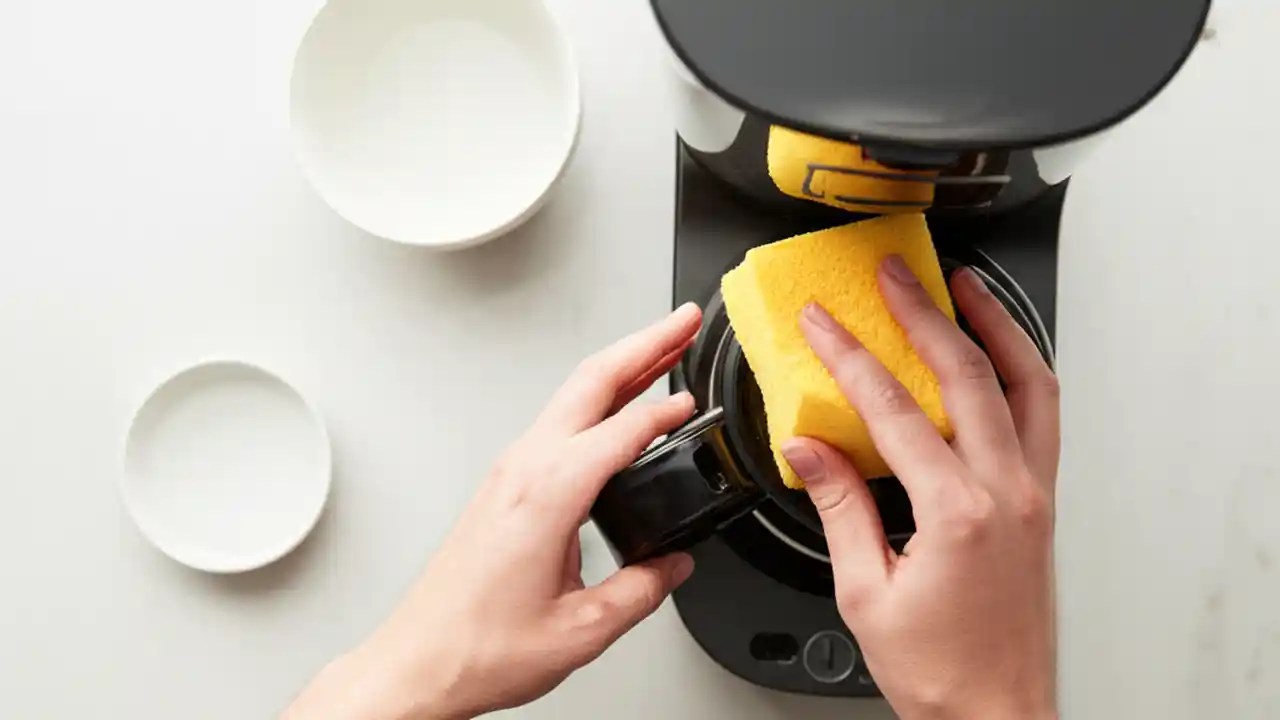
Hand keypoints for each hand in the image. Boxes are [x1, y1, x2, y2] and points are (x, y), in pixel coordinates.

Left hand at [284, 304, 702, 719]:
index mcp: (548, 493)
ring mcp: (510, 471)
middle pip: (592, 380)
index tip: (701, 401)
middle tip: (686, 322)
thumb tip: (674, 565)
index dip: (669, 411)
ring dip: (621, 366)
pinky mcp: (505, 484)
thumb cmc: (477, 646)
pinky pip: (559, 421)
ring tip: (662, 350)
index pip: (623, 430)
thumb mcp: (582, 629)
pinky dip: (597, 398)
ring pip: (572, 394)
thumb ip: (641, 591)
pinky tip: (618, 408)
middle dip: (645, 343)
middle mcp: (524, 469)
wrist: (419, 661)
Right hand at [782, 257, 1059, 719]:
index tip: (823, 324)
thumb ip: (840, 508)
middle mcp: (1007, 494)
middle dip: (924, 313)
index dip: (851, 358)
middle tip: (892, 275)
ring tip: (963, 286)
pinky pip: (1041, 415)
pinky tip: (995, 353)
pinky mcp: (1042, 504)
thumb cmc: (941, 673)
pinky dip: (1020, 369)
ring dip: (994, 325)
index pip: (896, 410)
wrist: (998, 714)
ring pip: (1028, 383)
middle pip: (968, 376)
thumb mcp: (866, 593)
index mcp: (958, 514)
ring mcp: (1034, 495)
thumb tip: (808, 450)